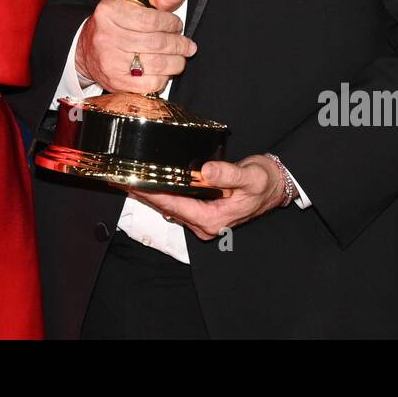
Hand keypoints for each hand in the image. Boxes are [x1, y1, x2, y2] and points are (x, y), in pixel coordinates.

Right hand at [74, 0, 196, 93]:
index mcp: (110, 12)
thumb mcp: (135, 3)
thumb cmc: (115, 24)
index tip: (176, 24)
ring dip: (176, 62)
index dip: (171, 23)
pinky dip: (163, 78)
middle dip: (179, 44)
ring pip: (156, 64)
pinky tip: (163, 70)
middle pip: (156, 43)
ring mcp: (110, 61)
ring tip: (179, 57)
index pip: (151, 20)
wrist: (87, 50)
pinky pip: (150, 83)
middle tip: (186, 44)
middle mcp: (107, 36)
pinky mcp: (116, 82)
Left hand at [126, 155, 286, 239]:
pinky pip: (178, 205)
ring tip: (130, 181)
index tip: (132, 184)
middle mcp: (206, 225)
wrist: (276, 186)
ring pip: (171, 208)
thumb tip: (205, 171)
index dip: (152, 195)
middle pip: (168, 209)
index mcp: (214, 218)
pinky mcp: (204, 214)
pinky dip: (163, 196)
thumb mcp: (249, 177)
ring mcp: (204, 221)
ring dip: (151, 196)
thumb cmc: (264, 182)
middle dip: (145, 195)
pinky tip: (151, 185)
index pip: (175, 206)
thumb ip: (227, 174)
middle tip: (121, 180)